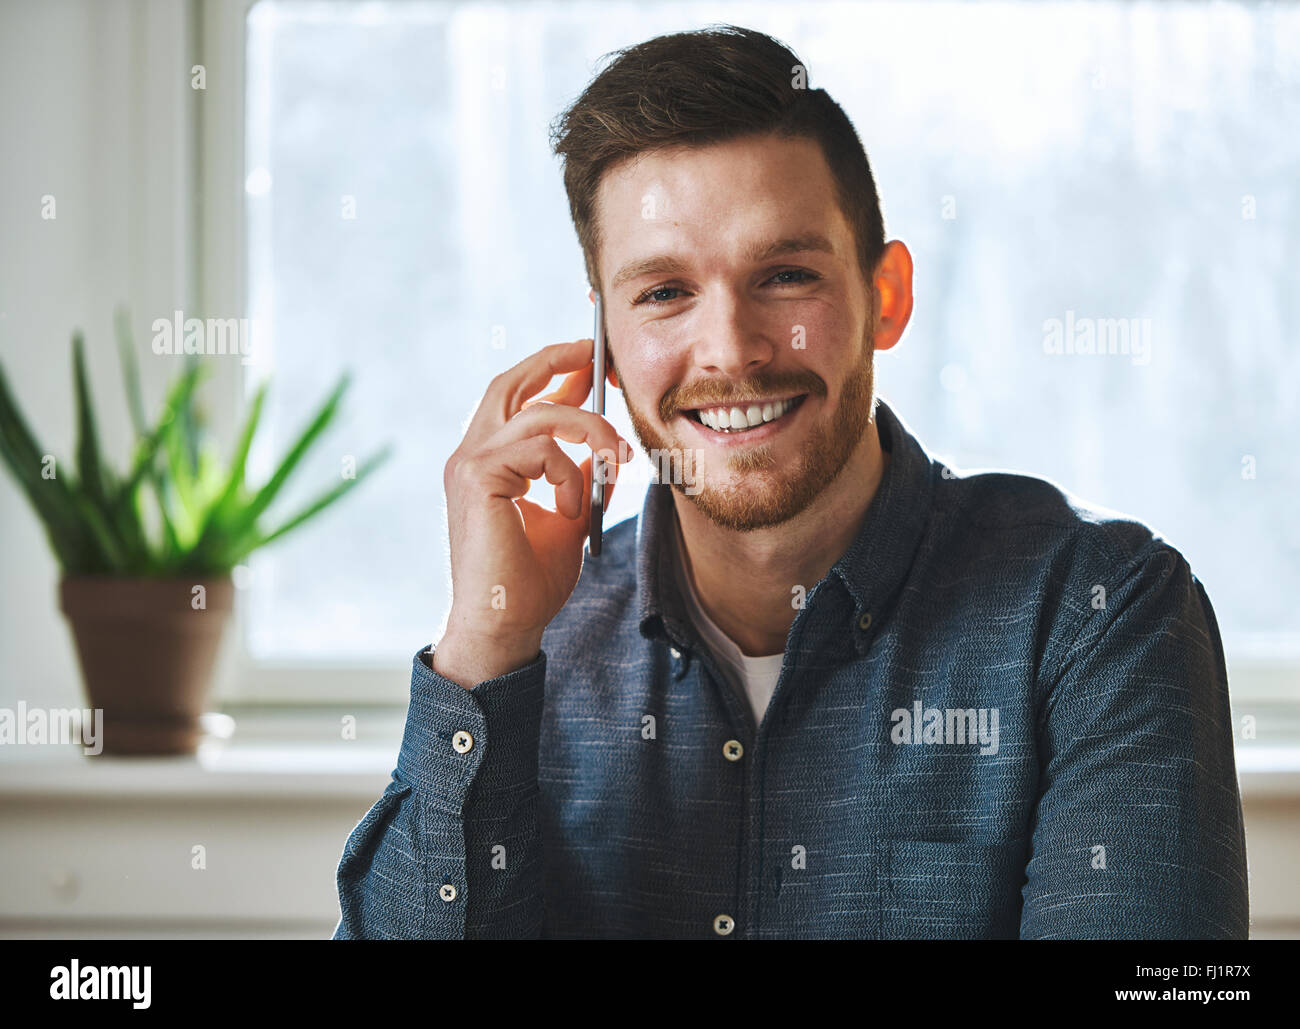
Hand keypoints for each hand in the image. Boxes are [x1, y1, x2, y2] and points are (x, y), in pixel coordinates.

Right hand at [436, 338, 628, 683]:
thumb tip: (602, 449)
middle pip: (510, 382)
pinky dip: (569, 473)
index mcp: (487, 462)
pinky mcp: (477, 478)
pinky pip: (540, 448)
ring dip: (591, 431)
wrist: (503, 626)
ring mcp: (469, 464)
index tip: (589, 362)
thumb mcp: (568, 517)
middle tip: (595, 352)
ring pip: (539, 413)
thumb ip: (578, 479)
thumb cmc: (529, 582)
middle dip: (556, 360)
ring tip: (617, 461)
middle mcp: (470, 455)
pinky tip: (574, 508)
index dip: (552, 374)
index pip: (516, 399)